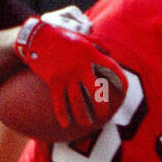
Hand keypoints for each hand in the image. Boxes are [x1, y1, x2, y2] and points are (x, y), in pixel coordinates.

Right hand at [13, 18, 126, 132]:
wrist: (36, 37)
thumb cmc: (61, 37)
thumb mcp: (82, 36)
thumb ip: (98, 43)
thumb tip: (111, 53)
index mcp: (91, 54)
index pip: (112, 69)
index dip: (121, 80)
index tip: (125, 90)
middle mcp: (81, 67)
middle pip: (96, 91)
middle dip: (102, 106)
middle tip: (105, 115)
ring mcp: (66, 75)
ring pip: (77, 101)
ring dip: (82, 116)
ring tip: (87, 125)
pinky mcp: (53, 81)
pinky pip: (59, 101)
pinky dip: (62, 114)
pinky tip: (66, 125)